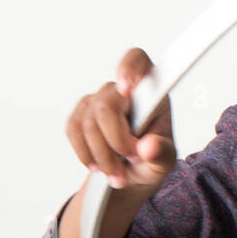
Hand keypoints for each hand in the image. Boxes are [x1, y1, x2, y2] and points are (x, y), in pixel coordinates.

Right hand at [65, 47, 175, 189]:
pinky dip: (85, 153)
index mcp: (151, 94)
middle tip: (127, 164)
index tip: (126, 89)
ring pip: (88, 123)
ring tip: (116, 174)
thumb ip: (160, 153)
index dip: (129, 68)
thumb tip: (149, 146)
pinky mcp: (81, 113)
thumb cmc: (152, 161)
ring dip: (101, 156)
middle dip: (114, 143)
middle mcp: (123, 91)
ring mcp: (99, 100)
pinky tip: (97, 166)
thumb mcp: (164, 162)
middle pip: (106, 107)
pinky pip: (73, 130)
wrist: (129, 176)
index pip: (138, 61)